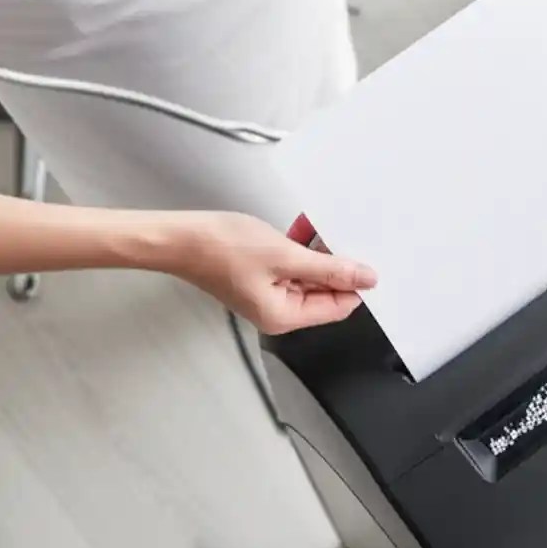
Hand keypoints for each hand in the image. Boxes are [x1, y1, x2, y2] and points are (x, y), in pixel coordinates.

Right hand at [169, 212, 375, 334]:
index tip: (365, 256)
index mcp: (286, 317)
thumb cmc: (224, 248)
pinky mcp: (261, 277)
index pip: (339, 307)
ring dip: (315, 252)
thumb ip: (330, 270)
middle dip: (333, 264)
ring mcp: (269, 294)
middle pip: (325, 291)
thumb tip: (368, 280)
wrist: (178, 237)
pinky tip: (299, 230)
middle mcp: (280, 312)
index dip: (354, 283)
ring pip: (310, 275)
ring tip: (311, 230)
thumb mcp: (285, 256)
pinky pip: (292, 266)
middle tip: (334, 236)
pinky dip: (298, 249)